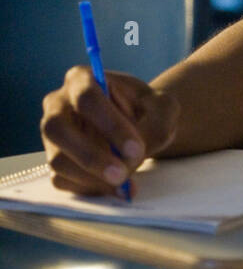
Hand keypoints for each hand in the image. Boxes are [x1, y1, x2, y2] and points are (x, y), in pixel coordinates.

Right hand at [40, 68, 179, 196]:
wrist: (141, 125)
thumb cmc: (148, 110)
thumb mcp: (163, 108)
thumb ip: (156, 123)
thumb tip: (130, 155)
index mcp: (81, 79)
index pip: (86, 99)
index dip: (109, 125)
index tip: (136, 148)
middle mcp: (58, 104)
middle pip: (57, 129)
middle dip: (91, 156)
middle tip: (122, 174)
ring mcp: (53, 136)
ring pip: (57, 160)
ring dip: (91, 177)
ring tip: (125, 184)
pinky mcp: (56, 161)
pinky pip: (63, 180)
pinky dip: (91, 189)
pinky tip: (116, 189)